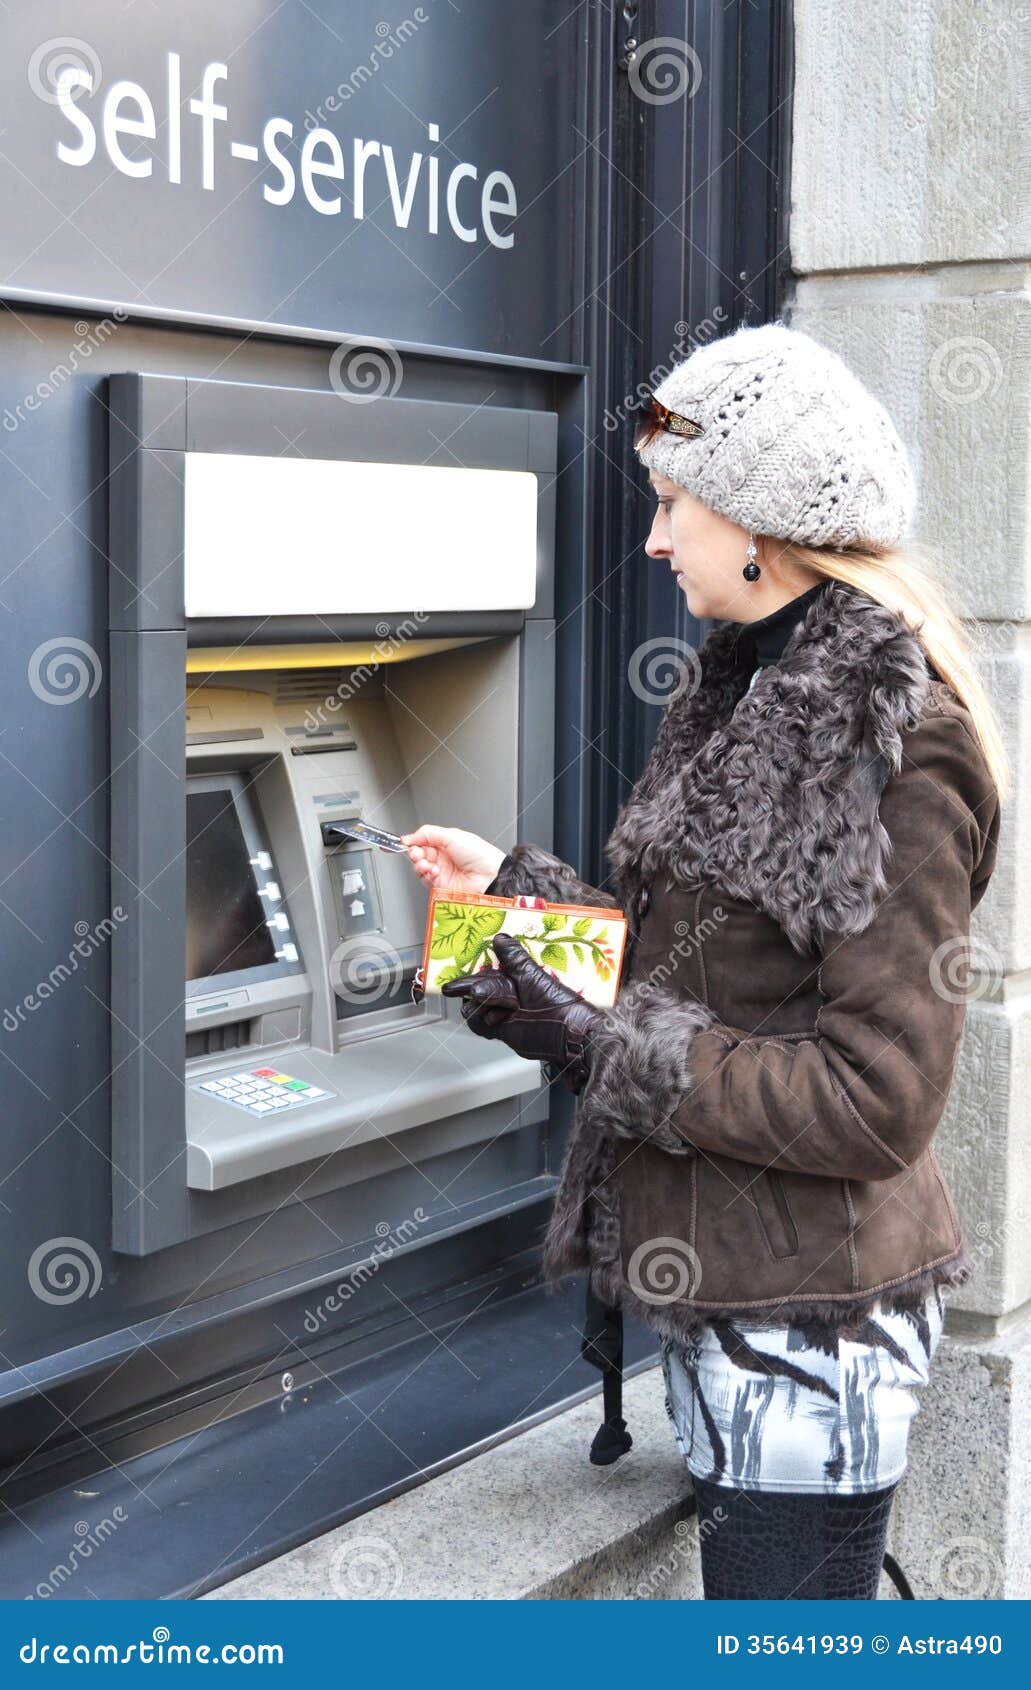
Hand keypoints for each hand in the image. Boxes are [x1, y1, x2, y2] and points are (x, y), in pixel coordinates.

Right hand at [400, 825, 505, 896]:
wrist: (489, 876)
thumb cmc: (479, 855)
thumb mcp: (452, 835)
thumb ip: (429, 833)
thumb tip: (411, 836)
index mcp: (447, 843)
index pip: (423, 841)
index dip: (414, 841)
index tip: (406, 841)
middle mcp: (443, 857)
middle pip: (419, 854)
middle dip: (415, 852)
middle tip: (416, 852)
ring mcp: (442, 872)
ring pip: (420, 867)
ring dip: (419, 864)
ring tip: (425, 863)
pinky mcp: (440, 885)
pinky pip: (425, 879)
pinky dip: (425, 874)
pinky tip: (432, 870)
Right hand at [441, 932, 603, 1093]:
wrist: (569, 1038)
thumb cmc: (559, 1006)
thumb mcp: (535, 977)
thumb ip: (515, 958)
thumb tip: (500, 938)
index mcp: (519, 978)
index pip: (490, 972)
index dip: (472, 973)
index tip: (457, 974)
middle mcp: (510, 995)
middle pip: (481, 989)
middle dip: (467, 987)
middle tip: (451, 988)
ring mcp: (506, 1014)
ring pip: (478, 1008)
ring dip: (478, 1006)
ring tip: (487, 1005)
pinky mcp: (504, 1032)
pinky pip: (482, 1026)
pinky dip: (479, 1022)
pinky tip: (486, 1019)